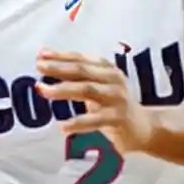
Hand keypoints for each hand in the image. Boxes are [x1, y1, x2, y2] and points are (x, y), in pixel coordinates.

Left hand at [35, 50, 154, 153]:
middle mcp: (113, 80)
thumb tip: (43, 58)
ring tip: (42, 91)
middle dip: (58, 68)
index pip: (80, 58)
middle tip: (38, 67)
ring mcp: (117, 99)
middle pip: (82, 71)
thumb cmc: (113, 103)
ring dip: (62, 90)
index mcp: (106, 69)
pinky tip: (62, 127)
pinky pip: (95, 120)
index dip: (60, 56)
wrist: (144, 127)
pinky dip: (78, 122)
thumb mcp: (97, 85)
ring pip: (87, 90)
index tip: (40, 56)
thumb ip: (75, 74)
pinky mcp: (118, 119)